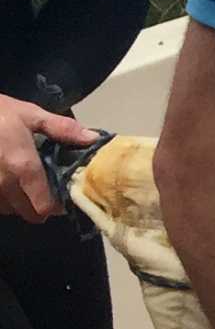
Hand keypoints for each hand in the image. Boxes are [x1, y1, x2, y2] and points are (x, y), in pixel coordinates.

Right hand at [2, 97, 93, 224]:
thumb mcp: (30, 114)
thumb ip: (62, 129)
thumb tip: (92, 139)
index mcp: (23, 168)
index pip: (43, 206)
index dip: (55, 207)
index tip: (62, 198)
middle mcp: (4, 184)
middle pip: (27, 214)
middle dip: (39, 207)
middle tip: (45, 193)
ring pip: (8, 210)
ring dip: (19, 204)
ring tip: (25, 187)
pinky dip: (2, 199)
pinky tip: (6, 184)